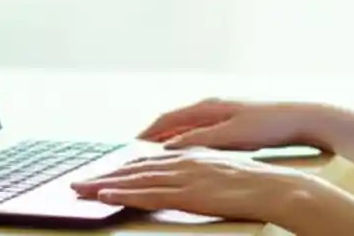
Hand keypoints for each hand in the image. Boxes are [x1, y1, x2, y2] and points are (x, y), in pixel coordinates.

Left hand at [70, 148, 313, 222]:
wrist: (274, 187)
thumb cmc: (256, 184)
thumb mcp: (225, 173)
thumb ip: (203, 175)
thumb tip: (190, 182)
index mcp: (193, 157)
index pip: (150, 163)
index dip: (123, 169)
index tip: (103, 175)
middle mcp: (185, 162)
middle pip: (136, 169)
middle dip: (105, 176)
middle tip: (79, 183)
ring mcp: (185, 177)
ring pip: (136, 179)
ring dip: (106, 184)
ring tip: (82, 190)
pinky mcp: (188, 193)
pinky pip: (150, 193)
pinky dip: (125, 193)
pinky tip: (107, 195)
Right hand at [139, 98, 325, 150]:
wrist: (300, 118)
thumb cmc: (267, 126)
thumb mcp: (230, 136)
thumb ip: (198, 140)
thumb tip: (168, 147)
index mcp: (208, 106)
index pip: (167, 119)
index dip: (147, 133)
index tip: (129, 147)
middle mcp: (211, 105)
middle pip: (173, 121)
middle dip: (153, 136)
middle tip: (134, 153)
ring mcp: (221, 111)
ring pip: (185, 125)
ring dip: (168, 138)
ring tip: (153, 154)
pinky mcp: (231, 120)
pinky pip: (198, 129)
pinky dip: (185, 139)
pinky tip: (185, 151)